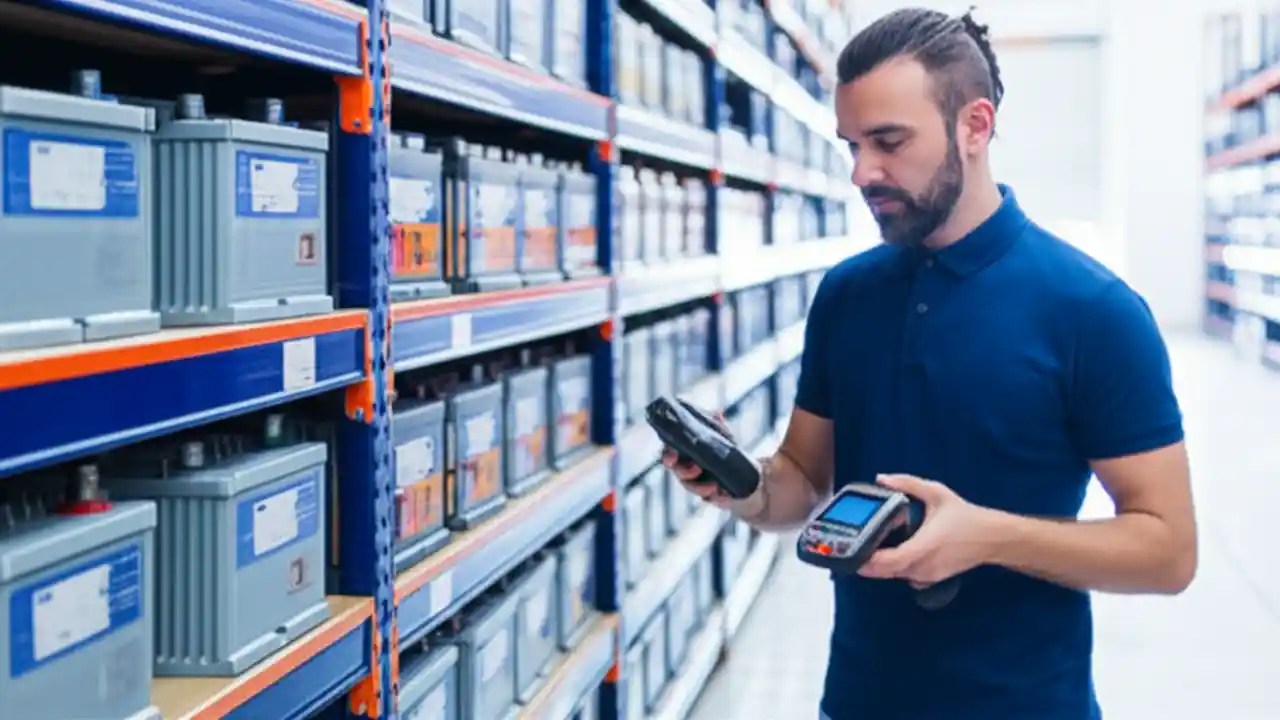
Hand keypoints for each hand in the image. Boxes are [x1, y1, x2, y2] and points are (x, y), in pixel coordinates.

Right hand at [661, 409, 737, 509]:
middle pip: (679, 474)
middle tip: (697, 468)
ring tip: (714, 485)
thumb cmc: (724, 451)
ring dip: (701, 488)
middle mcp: (686, 472)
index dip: (668, 456)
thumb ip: (716, 427)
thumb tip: (718, 413)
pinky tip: (725, 496)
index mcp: (683, 455)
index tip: (672, 456)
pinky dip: (717, 499)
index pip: (669, 456)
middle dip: (685, 472)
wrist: (743, 474)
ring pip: (693, 489)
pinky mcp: (711, 498)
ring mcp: (698, 486)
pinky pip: (710, 500)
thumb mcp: (721, 437)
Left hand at [858, 473, 999, 586]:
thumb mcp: (936, 493)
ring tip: (868, 545)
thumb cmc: (965, 516)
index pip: (888, 562)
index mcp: (923, 547)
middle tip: (851, 546)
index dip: (867, 560)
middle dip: (866, 562)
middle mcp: (923, 566)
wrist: (992, 538)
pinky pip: (905, 576)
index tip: (851, 551)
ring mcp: (927, 576)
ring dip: (880, 564)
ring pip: (894, 575)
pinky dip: (894, 567)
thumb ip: (907, 484)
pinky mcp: (931, 579)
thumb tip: (881, 478)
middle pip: (885, 572)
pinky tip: (891, 551)